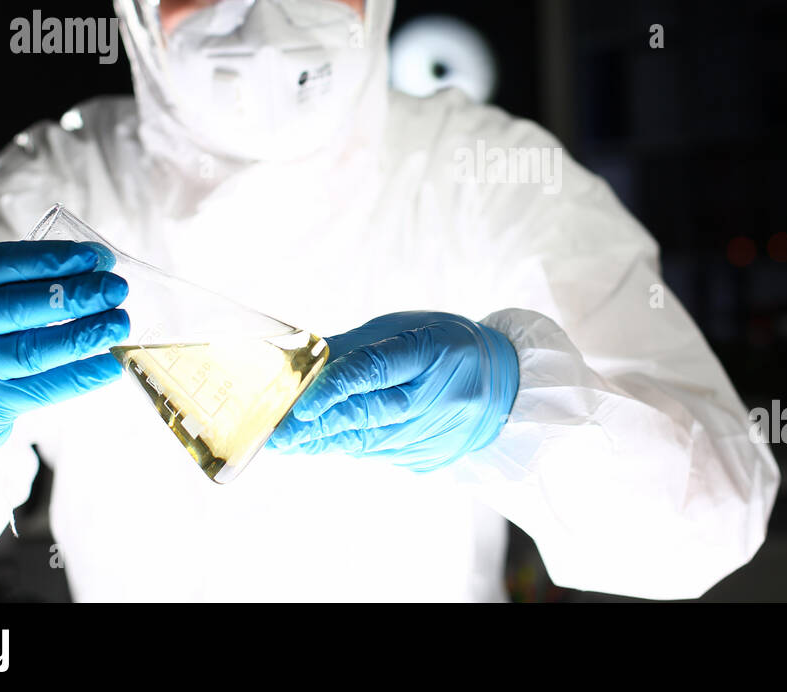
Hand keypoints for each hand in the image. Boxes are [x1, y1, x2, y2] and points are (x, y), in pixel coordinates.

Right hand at [0, 240, 129, 473]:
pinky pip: (43, 389)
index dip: (50, 259)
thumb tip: (96, 262)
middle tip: (116, 289)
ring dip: (84, 335)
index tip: (94, 257)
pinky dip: (82, 376)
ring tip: (119, 323)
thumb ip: (23, 279)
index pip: (0, 265)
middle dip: (75, 296)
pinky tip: (111, 363)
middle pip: (19, 307)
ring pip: (33, 350)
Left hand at [267, 311, 518, 470]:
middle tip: (280, 432)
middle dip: (319, 424)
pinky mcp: (431, 457)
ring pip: (370, 440)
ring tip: (288, 441)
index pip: (377, 370)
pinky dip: (348, 447)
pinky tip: (320, 445)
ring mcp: (436, 433)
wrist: (506, 386)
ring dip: (325, 441)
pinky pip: (381, 453)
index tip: (301, 402)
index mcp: (434, 352)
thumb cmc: (449, 346)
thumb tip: (304, 360)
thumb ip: (358, 347)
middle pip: (370, 413)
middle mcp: (438, 397)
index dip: (336, 387)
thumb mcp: (410, 330)